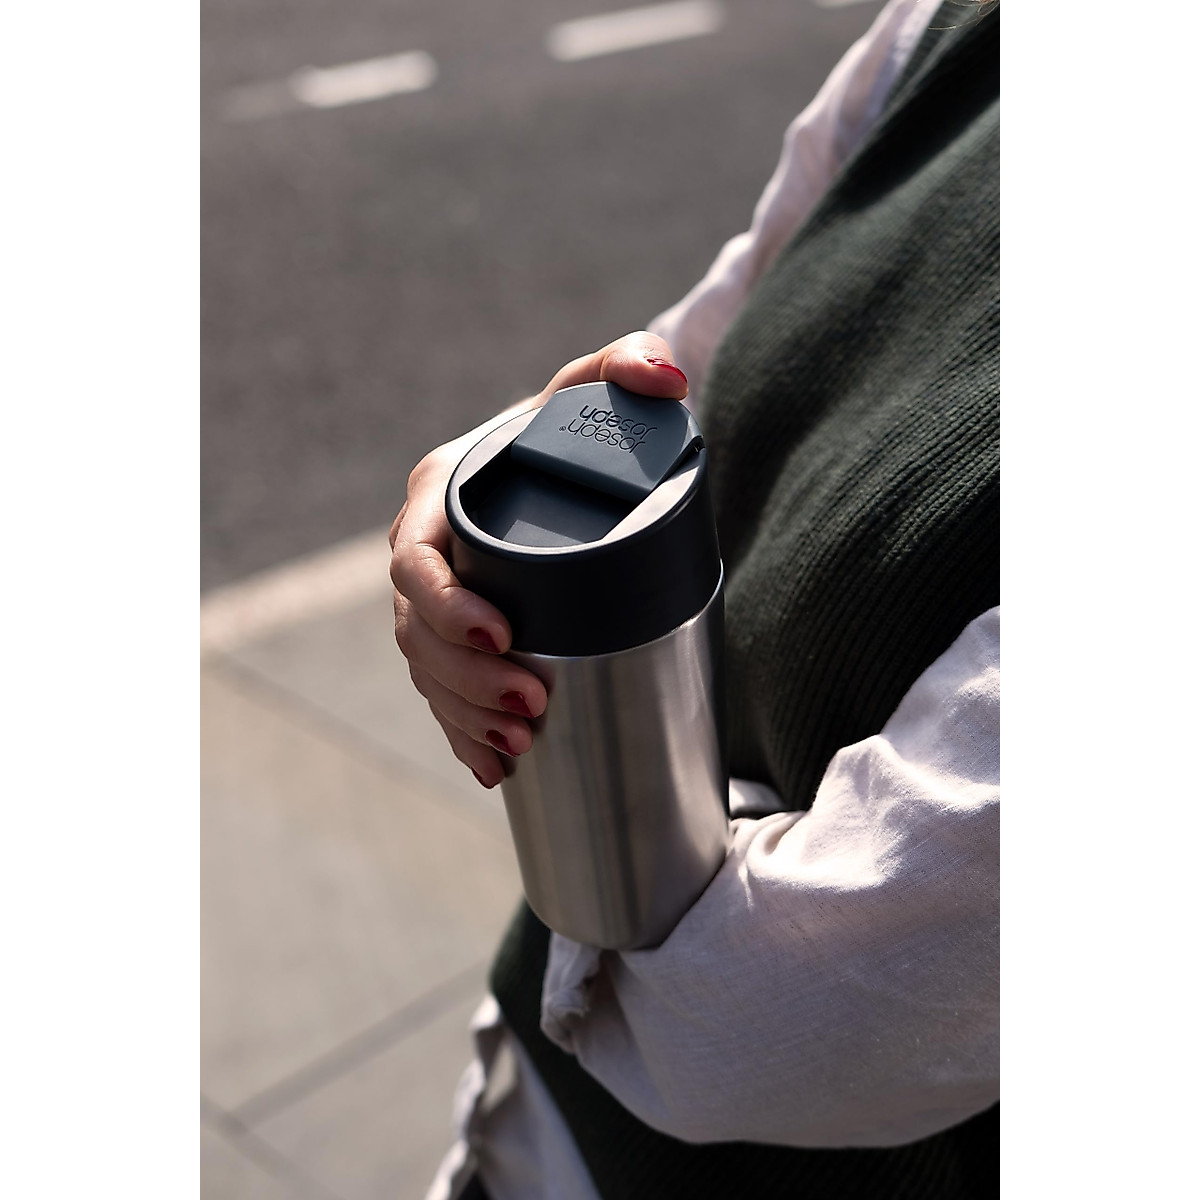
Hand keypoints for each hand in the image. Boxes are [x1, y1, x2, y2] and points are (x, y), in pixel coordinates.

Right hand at [390, 331, 688, 786]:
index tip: (505, 637)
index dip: (448, 607)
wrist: (565, 473)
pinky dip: (464, 733)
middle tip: (533, 708)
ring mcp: (437, 602)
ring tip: (521, 745)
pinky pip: (444, 694)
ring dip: (465, 715)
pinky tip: (496, 768)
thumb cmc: (572, 431)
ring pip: (428, 672)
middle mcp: (427, 552)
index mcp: (439, 497)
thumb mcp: (592, 392)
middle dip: (467, 681)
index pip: (417, 561)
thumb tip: (665, 379)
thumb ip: (625, 364)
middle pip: (418, 633)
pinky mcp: (457, 638)